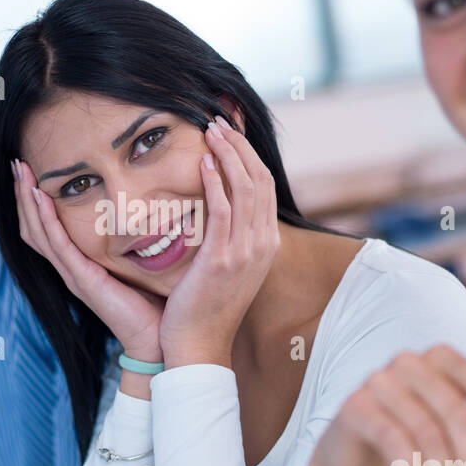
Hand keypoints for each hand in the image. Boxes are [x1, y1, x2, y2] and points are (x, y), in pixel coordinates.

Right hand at [13, 157, 164, 362]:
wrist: (158, 341)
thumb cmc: (153, 305)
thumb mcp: (137, 264)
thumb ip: (132, 241)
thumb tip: (144, 208)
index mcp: (80, 265)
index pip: (46, 228)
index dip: (35, 200)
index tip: (32, 170)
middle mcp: (70, 269)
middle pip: (33, 227)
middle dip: (22, 194)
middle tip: (15, 163)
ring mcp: (73, 276)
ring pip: (39, 232)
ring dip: (27, 200)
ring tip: (20, 171)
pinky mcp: (83, 281)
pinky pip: (59, 246)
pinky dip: (46, 220)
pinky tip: (40, 197)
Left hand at [158, 115, 279, 367]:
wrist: (198, 345)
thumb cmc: (205, 306)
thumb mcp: (227, 265)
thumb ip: (230, 234)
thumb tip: (222, 204)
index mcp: (266, 244)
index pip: (265, 186)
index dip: (250, 155)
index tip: (231, 131)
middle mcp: (263, 244)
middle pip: (260, 180)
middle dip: (240, 146)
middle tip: (219, 120)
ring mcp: (246, 252)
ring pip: (246, 188)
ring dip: (229, 154)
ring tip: (211, 130)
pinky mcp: (223, 259)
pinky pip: (224, 210)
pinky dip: (217, 181)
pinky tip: (203, 162)